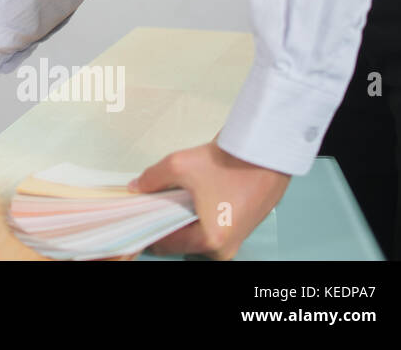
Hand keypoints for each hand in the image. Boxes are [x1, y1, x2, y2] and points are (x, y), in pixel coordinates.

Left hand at [128, 141, 290, 258]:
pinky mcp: (243, 230)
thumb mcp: (179, 165)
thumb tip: (137, 188)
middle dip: (168, 225)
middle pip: (183, 243)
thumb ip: (152, 179)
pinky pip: (213, 230)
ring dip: (185, 221)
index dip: (150, 228)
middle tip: (157, 204)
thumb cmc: (228, 162)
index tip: (140, 215)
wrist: (264, 152)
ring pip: (198, 237)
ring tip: (177, 199)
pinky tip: (195, 200)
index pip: (167, 244)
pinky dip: (202, 218)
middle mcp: (226, 248)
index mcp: (211, 240)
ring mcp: (237, 241)